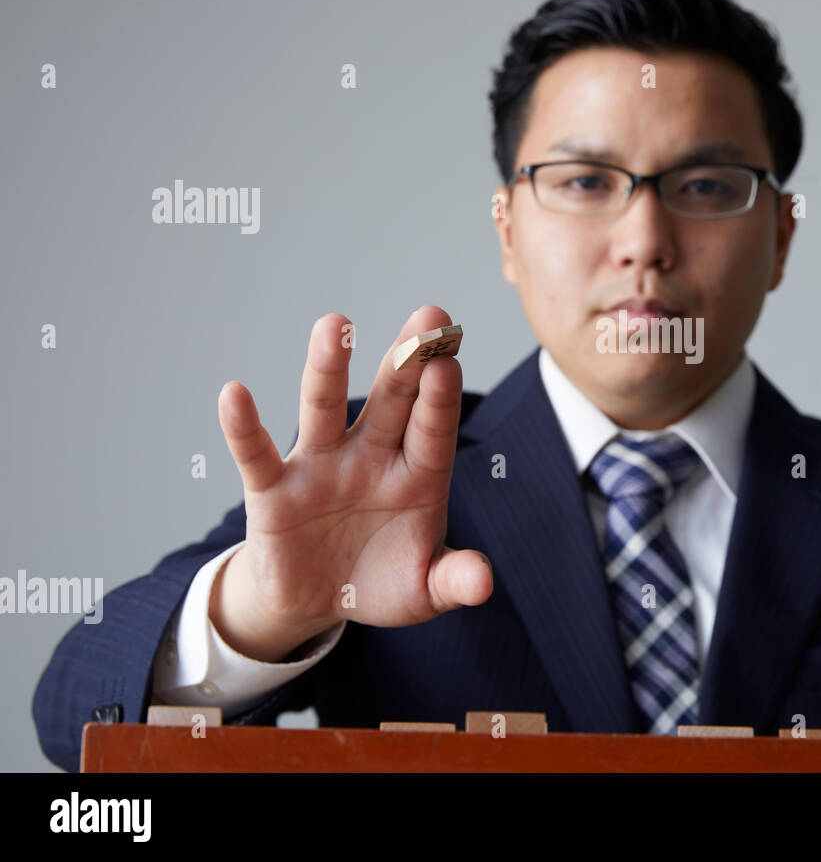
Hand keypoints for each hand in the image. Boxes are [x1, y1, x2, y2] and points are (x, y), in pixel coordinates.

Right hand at [210, 306, 491, 661]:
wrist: (316, 603)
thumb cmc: (379, 582)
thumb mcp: (423, 591)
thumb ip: (453, 579)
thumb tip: (484, 584)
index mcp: (417, 476)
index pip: (432, 431)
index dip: (439, 399)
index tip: (449, 359)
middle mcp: (371, 457)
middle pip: (390, 401)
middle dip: (407, 361)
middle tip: (428, 317)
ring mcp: (321, 467)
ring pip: (324, 409)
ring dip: (328, 368)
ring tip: (335, 324)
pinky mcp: (273, 490)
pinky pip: (257, 454)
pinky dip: (244, 427)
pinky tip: (234, 394)